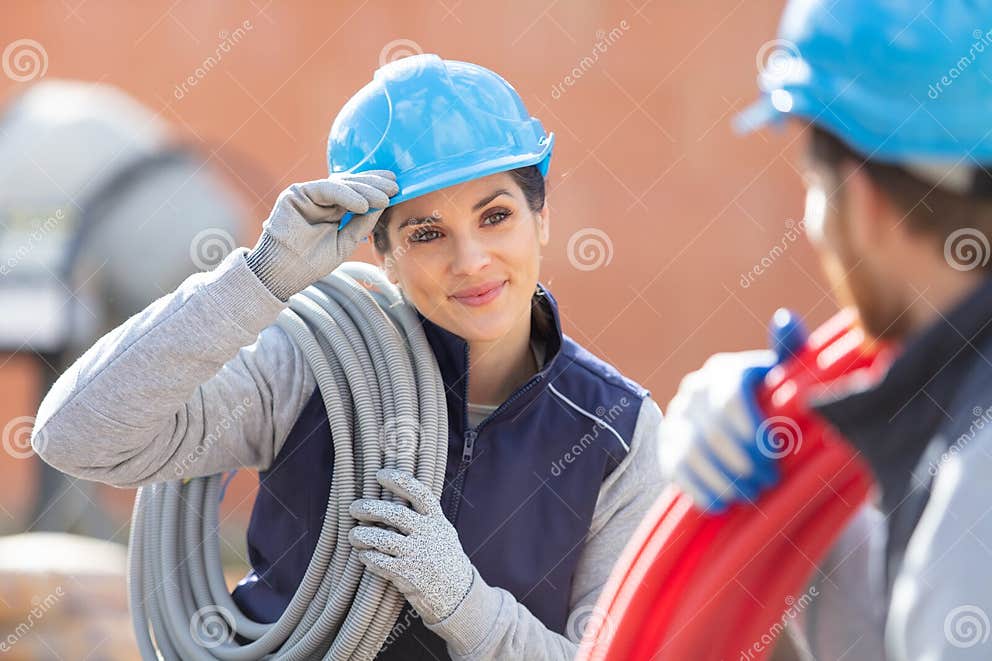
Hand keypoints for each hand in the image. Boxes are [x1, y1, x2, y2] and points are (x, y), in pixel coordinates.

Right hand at [245, 170, 398, 299]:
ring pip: (340, 184)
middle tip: (395, 187)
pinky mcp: (296, 194)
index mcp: (332, 209)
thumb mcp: (345, 242)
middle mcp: (320, 199)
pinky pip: (326, 189)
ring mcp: (307, 194)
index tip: (396, 188)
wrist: (283, 275)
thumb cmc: (311, 262)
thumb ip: (361, 224)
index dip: (375, 187)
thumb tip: (383, 204)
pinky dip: (346, 194)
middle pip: (350, 185)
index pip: (356, 192)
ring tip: (384, 199)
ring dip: (364, 190)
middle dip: (374, 184)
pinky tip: (362, 205)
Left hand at [349, 468, 473, 623]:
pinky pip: (381, 563)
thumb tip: (396, 496)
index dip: (399, 481)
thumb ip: (423, 517)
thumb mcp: (442, 532)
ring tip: (353, 535)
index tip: (380, 474)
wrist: (458, 594)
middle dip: (371, 508)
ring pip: (384, 540)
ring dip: (363, 536)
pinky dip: (369, 558)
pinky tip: (363, 556)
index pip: (419, 494)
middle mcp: (429, 535)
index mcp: (437, 521)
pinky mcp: (408, 576)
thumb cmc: (444, 558)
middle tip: (354, 507)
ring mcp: (418, 555)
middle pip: (396, 515)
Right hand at [659, 309, 806, 511]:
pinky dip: (700, 490)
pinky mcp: (665, 444)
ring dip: (723, 480)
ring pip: (692, 453)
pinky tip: (723, 504)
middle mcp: (693, 389)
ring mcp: (676, 417)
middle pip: (712, 430)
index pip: (730, 398)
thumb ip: (792, 351)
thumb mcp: (788, 376)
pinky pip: (675, 470)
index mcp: (723, 370)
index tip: (775, 456)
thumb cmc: (778, 401)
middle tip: (768, 482)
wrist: (746, 428)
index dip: (752, 430)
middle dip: (742, 461)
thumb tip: (784, 319)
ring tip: (750, 496)